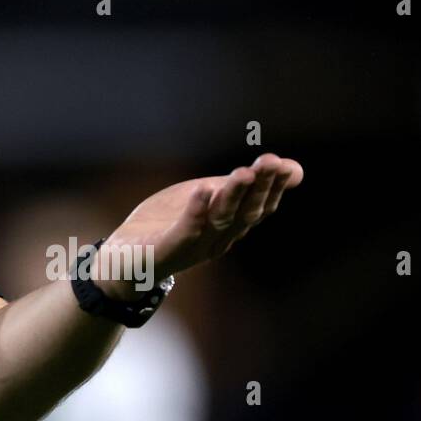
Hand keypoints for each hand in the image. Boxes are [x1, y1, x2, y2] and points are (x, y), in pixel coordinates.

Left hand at [92, 152, 303, 299]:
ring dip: (233, 196)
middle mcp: (218, 239)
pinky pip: (186, 230)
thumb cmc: (167, 224)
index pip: (258, 207)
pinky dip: (196, 210)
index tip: (286, 164)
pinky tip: (202, 189)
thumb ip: (240, 185)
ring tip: (244, 172)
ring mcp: (195, 246)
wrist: (125, 258)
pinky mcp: (169, 250)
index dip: (273, 187)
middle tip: (272, 162)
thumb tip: (295, 168)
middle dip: (261, 187)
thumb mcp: (206, 196)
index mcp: (229, 227)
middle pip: (245, 213)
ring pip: (220, 219)